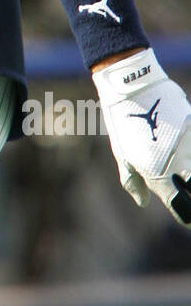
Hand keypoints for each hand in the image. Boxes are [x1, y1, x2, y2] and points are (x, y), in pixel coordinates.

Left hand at [93, 48, 190, 224]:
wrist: (133, 87)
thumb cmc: (122, 123)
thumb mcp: (122, 155)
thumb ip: (133, 181)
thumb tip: (143, 202)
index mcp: (158, 175)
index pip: (181, 208)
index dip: (185, 217)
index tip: (186, 218)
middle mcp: (179, 163)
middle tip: (188, 197)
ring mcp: (190, 146)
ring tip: (183, 172)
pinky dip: (190, 153)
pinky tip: (181, 150)